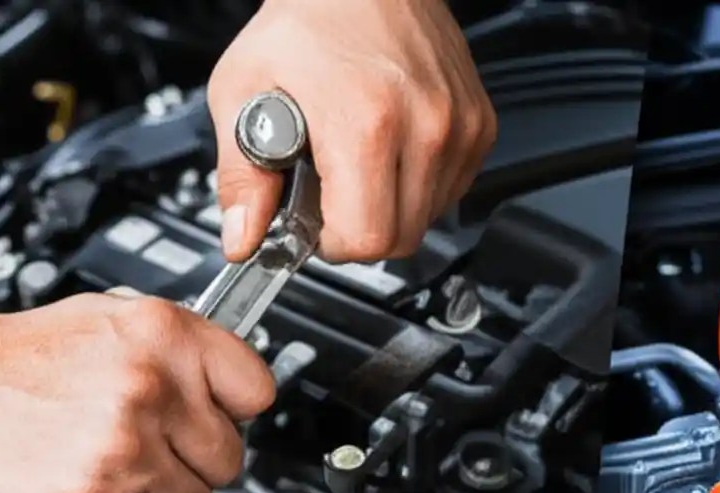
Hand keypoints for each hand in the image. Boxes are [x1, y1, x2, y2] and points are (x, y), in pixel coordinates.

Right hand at [0, 293, 275, 492]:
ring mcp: (127, 450)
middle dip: (198, 462)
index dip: (238, 411)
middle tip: (162, 451)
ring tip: (124, 472)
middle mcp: (152, 390)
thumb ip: (178, 348)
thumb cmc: (22, 357)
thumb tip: (226, 380)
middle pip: (230, 459)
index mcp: (166, 336)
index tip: (225, 418)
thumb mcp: (113, 318)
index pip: (257, 390)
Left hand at [208, 0, 496, 262]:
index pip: (366, 240)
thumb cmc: (307, 22)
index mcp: (366, 125)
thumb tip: (242, 237)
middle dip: (360, 229)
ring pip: (429, 218)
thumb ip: (239, 177)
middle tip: (332, 190)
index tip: (315, 220)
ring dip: (392, 206)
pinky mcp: (479, 125)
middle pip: (401, 240)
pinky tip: (391, 149)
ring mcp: (459, 127)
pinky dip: (420, 184)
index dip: (332, 242)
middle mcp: (425, 127)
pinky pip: (451, 189)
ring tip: (360, 160)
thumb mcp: (242, 92)